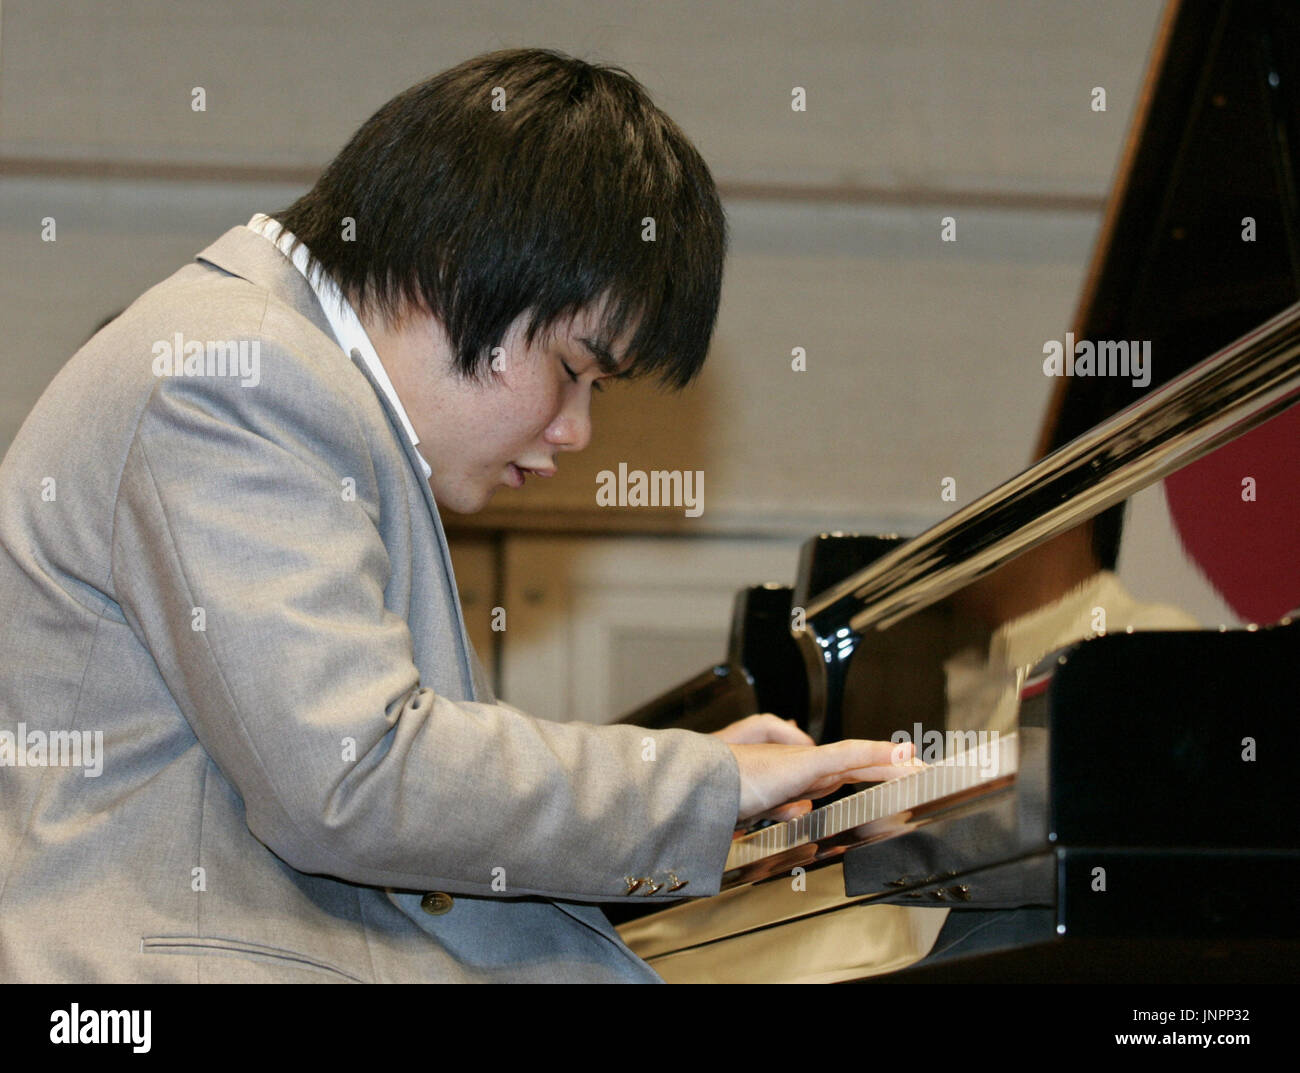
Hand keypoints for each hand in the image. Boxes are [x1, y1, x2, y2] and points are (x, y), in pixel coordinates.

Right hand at [712, 713, 920, 824]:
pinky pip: (849, 755)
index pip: (845, 771)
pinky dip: (876, 754)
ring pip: (861, 758)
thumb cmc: (724, 795)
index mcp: (798, 776)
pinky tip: (901, 756)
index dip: (871, 769)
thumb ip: (783, 808)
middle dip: (890, 767)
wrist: (704, 786)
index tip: (898, 774)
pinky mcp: (807, 761)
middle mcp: (806, 764)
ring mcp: (807, 760)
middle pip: (859, 763)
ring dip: (892, 763)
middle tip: (920, 770)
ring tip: (921, 767)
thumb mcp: (760, 810)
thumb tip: (803, 808)